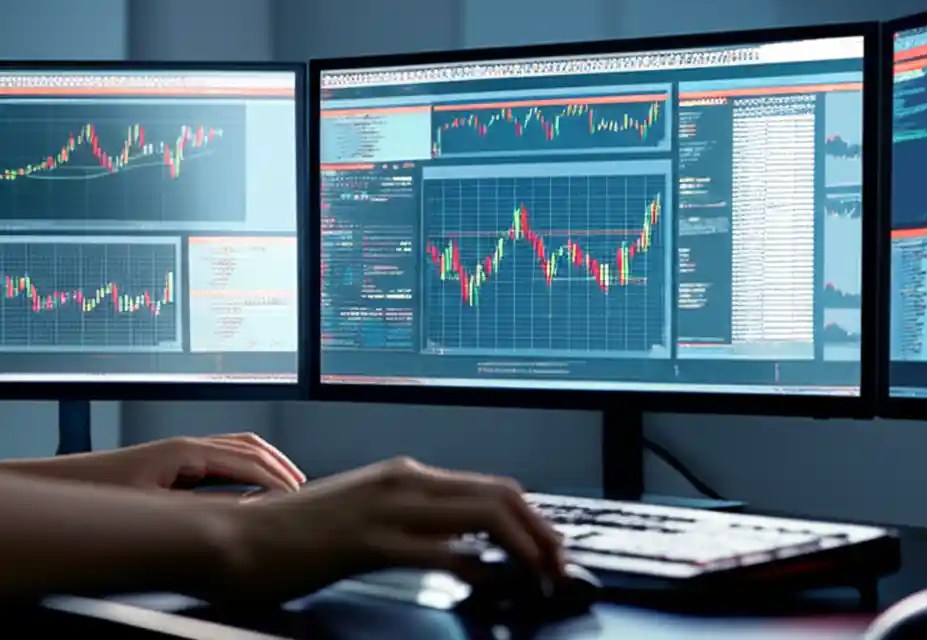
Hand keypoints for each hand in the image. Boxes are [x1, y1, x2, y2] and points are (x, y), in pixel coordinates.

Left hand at [51, 433, 305, 491]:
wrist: (67, 485)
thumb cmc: (103, 496)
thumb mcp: (158, 508)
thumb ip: (204, 507)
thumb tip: (243, 509)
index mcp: (187, 452)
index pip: (246, 461)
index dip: (275, 478)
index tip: (297, 494)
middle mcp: (188, 446)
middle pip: (249, 446)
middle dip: (279, 465)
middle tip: (302, 487)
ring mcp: (182, 451)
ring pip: (238, 448)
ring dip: (266, 463)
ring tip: (286, 483)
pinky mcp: (175, 463)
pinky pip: (223, 458)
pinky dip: (246, 468)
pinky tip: (250, 487)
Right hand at [220, 457, 562, 602]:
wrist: (232, 538)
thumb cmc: (292, 535)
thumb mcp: (364, 517)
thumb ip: (410, 524)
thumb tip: (461, 547)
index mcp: (406, 476)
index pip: (491, 487)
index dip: (531, 518)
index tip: (549, 549)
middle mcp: (404, 481)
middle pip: (500, 495)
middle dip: (542, 532)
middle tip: (559, 568)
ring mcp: (387, 508)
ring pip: (482, 515)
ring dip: (522, 548)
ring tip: (538, 579)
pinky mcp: (366, 541)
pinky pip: (438, 551)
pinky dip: (475, 568)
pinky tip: (488, 585)